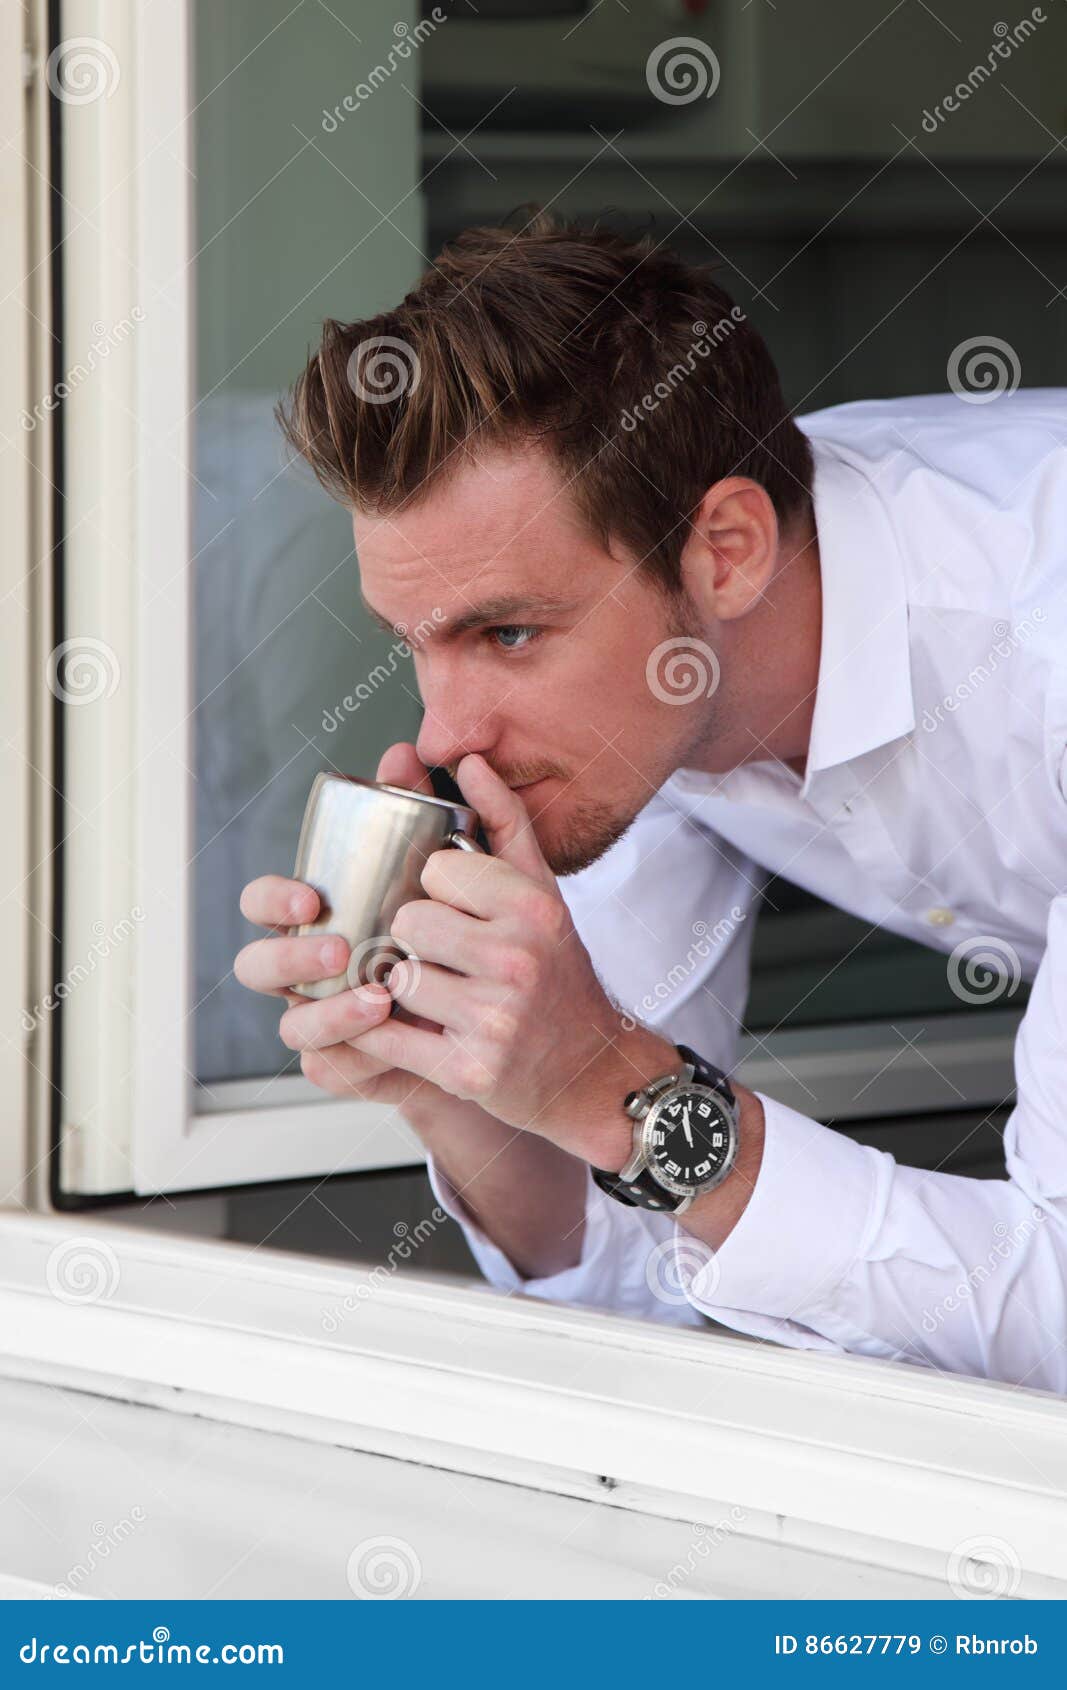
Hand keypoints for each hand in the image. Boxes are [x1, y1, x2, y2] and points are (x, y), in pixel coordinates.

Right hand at [235, 742, 482, 1127]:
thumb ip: (432, 807)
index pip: (268, 901)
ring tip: (375, 997)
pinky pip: (330, 1067)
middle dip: (287, 955)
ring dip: (325, 1012)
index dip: (272, 897)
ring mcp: (324, 1020)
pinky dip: (353, 1052)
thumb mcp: (475, 875)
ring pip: (291, 1024)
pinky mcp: (348, 1065)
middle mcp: (312, 970)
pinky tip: (389, 1034)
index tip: (310, 892)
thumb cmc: (473, 938)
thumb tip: (406, 749)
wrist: (511, 1022)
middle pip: (258, 964)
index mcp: (323, 919)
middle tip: (336, 946)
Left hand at [347, 751, 674, 1169]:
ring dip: (399, 988)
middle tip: (437, 956)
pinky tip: (397, 1026)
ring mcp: (494, 1018)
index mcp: (532, 907)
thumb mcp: (541, 895)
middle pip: (409, 922)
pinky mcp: (468, 1071)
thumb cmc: (558, 974)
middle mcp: (517, 959)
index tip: (454, 909)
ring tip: (428, 995)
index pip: (435, 869)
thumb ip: (504, 822)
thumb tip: (470, 759)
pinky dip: (378, 1033)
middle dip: (413, 941)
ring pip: (395, 979)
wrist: (591, 1070)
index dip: (434, 890)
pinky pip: (388, 1038)